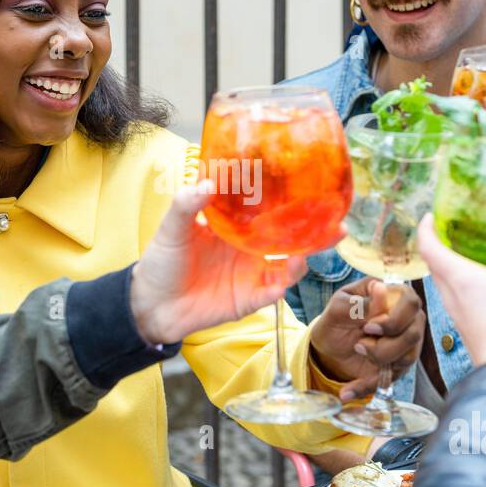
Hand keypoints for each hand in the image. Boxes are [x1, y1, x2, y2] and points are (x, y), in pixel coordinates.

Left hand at [130, 183, 306, 344]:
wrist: (151, 303)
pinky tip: (279, 286)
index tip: (312, 190)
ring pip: (286, 269)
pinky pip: (268, 295)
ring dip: (299, 263)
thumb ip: (186, 204)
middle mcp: (250, 249)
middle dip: (314, 235)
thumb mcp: (172, 228)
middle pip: (289, 241)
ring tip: (301, 256)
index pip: (270, 212)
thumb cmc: (162, 262)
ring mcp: (251, 276)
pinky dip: (276, 291)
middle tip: (335, 225)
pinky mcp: (247, 300)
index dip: (291, 203)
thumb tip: (207, 183)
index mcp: (237, 227)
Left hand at [309, 276, 424, 399]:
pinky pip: (392, 378)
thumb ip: (360, 302)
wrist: (329, 345)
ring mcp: (406, 342)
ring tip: (358, 349)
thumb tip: (381, 291)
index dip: (394, 319)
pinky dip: (368, 385)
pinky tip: (348, 390)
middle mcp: (407, 318)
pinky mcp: (398, 364)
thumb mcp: (339, 307)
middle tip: (360, 343)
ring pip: (408, 357)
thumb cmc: (337, 318)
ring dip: (378, 359)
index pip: (411, 303)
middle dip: (385, 344)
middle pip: (413, 334)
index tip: (369, 327)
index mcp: (394, 295)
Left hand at [416, 214, 485, 373]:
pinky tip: (484, 282)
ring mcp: (456, 311)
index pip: (428, 246)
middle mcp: (450, 293)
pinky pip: (454, 296)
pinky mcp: (465, 324)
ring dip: (448, 264)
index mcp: (459, 277)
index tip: (431, 214)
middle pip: (433, 262)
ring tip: (467, 250)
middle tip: (453, 227)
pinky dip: (459, 283)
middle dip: (438, 242)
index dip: (426, 227)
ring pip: (442, 281)